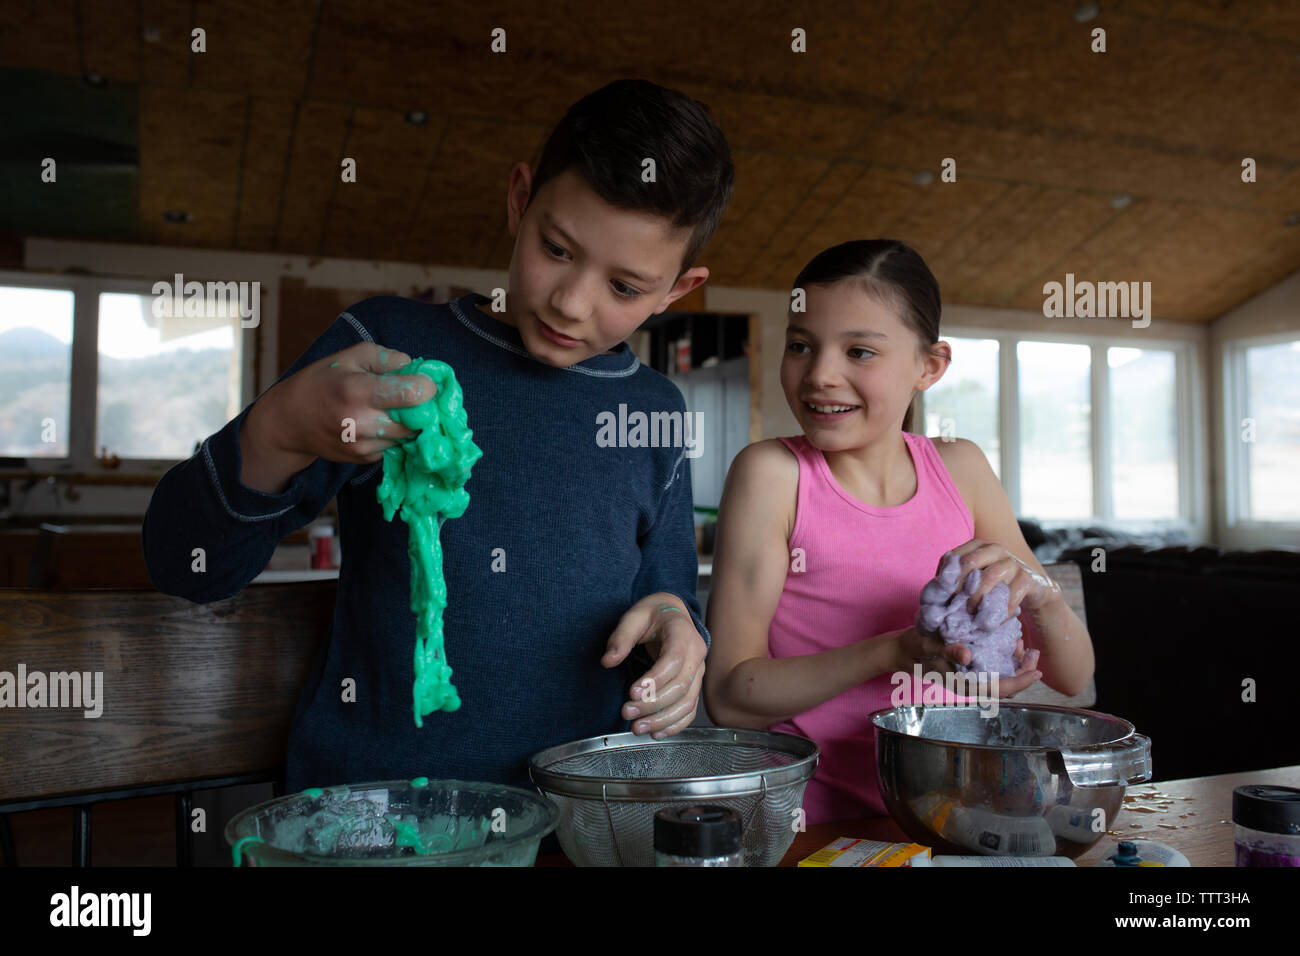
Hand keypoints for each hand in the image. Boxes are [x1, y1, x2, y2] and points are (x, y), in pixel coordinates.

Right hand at [256, 343, 434, 464]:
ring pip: (408, 437)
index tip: (425, 382)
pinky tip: (383, 423)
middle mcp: (361, 422)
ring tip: (397, 408)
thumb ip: (388, 358)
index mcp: (358, 390)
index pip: (412, 394)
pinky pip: (395, 447)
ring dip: (410, 424)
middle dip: (423, 408)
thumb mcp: (351, 356)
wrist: (290, 420)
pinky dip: (396, 435)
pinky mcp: (364, 460)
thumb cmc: (322, 381)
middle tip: (417, 396)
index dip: (427, 387)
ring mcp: (362, 446)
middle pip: (417, 420)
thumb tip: (418, 370)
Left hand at [602, 593, 706, 738]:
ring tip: (637, 727)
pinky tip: (656, 733)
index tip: (632, 692)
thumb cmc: (653, 615)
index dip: (655, 679)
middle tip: (626, 711)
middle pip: (681, 685)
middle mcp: (696, 654)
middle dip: (653, 704)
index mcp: (683, 633)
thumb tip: (608, 661)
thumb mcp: (634, 617)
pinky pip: (690, 709)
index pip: (674, 660)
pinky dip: (675, 724)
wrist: (673, 614)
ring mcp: (698, 672)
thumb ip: (621, 637)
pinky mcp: (694, 685)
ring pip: (687, 702)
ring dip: (662, 719)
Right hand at [893, 626, 1042, 696]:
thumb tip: (967, 654)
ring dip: (1015, 666)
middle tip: (1034, 653)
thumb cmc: (914, 647)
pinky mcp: (968, 671)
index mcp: (963, 682)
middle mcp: (969, 684)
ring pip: (1001, 679)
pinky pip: (993, 671)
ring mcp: (969, 678)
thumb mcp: (928, 644)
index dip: (1021, 681)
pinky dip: (1005, 660)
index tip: (1037, 670)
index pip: (999, 688)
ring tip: (1024, 648)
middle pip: (1005, 686)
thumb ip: (948, 649)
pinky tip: (1008, 646)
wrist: (901, 650)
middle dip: (1023, 672)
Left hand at [944, 539, 1061, 618]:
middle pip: (969, 562)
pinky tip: (992, 622)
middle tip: (957, 608)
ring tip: (972, 614)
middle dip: (960, 588)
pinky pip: (1009, 595)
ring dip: (977, 599)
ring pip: (990, 576)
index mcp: (977, 545)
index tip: (944, 598)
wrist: (1029, 588)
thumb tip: (934, 596)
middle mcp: (994, 549)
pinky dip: (998, 612)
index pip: (953, 557)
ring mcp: (1012, 561)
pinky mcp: (1026, 578)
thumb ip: (954, 581)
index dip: (946, 579)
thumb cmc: (992, 584)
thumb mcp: (972, 578)